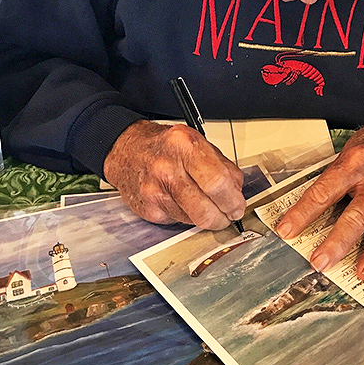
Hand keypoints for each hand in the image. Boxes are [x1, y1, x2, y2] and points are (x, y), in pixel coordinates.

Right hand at [103, 120, 245, 229]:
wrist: (126, 151)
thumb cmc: (164, 146)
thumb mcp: (197, 143)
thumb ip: (222, 166)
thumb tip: (237, 192)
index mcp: (184, 146)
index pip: (217, 182)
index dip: (233, 200)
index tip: (238, 206)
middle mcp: (167, 169)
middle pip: (206, 209)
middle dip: (223, 217)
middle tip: (228, 214)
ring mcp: (155, 191)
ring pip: (194, 220)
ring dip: (206, 217)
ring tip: (206, 205)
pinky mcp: (148, 209)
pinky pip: (179, 221)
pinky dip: (187, 216)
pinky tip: (184, 202)